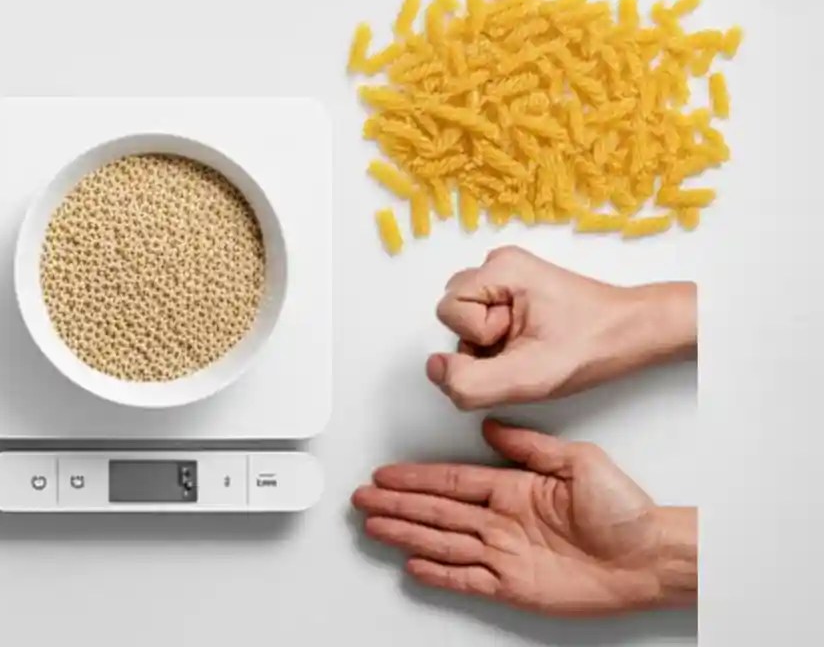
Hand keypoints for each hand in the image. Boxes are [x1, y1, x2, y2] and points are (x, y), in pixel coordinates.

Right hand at [352, 420, 696, 616]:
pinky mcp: (513, 586)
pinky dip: (438, 573)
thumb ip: (530, 447)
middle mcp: (503, 520)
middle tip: (364, 499)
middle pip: (437, 511)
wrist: (650, 558)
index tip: (387, 474)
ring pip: (442, 542)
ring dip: (406, 534)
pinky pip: (465, 578)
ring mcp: (504, 553)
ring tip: (375, 526)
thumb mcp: (580, 461)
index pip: (452, 481)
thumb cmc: (627, 512)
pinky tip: (413, 565)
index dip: (416, 478)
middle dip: (398, 504)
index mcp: (514, 488)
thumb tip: (491, 429)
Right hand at [426, 246, 696, 410]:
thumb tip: (434, 370)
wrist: (635, 334)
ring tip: (530, 346)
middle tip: (526, 346)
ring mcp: (506, 276)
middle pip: (454, 313)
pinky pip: (483, 321)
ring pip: (466, 320)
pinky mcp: (515, 291)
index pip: (449, 311)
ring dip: (490, 345)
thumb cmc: (593, 346)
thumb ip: (472, 381)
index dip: (478, 338)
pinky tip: (531, 343)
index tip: (520, 342)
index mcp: (500, 267)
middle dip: (481, 342)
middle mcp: (498, 263)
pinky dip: (501, 341)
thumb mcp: (529, 376)